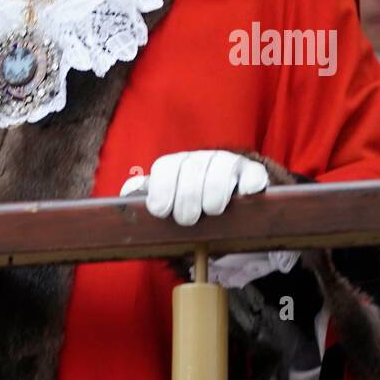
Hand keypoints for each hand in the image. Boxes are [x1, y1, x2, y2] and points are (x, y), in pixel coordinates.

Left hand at [120, 149, 268, 225]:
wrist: (232, 204)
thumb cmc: (194, 205)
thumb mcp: (171, 200)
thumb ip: (150, 196)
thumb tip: (126, 193)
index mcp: (178, 165)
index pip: (166, 168)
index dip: (162, 188)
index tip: (160, 211)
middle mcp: (202, 159)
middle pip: (192, 169)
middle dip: (187, 196)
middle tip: (187, 220)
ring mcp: (229, 164)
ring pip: (220, 168)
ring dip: (215, 191)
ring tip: (213, 210)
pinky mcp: (253, 173)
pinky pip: (252, 174)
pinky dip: (249, 184)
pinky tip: (244, 195)